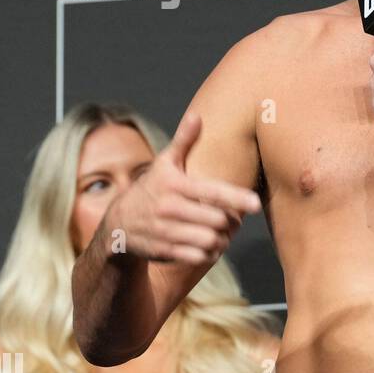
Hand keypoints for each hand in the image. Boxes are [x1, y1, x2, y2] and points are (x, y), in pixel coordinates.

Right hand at [102, 111, 260, 265]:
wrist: (118, 224)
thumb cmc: (151, 189)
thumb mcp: (164, 164)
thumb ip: (183, 141)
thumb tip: (197, 116)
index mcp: (174, 185)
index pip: (212, 192)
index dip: (236, 199)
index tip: (255, 204)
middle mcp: (169, 208)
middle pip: (217, 220)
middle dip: (231, 223)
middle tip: (235, 221)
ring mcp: (165, 231)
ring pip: (210, 240)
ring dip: (223, 240)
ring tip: (225, 234)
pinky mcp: (164, 251)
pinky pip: (198, 257)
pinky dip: (210, 254)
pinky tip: (211, 247)